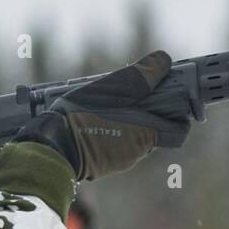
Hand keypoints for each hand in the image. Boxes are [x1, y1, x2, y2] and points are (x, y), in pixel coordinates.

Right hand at [16, 51, 189, 180]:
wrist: (49, 148)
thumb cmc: (80, 117)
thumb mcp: (110, 89)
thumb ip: (141, 76)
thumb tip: (165, 61)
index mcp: (145, 133)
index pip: (179, 129)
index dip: (178, 114)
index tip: (169, 99)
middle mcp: (135, 152)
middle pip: (153, 130)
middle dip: (147, 114)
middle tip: (127, 96)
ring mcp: (117, 162)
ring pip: (131, 138)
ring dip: (125, 123)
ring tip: (102, 108)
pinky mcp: (99, 167)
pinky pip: (112, 147)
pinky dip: (109, 135)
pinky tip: (91, 123)